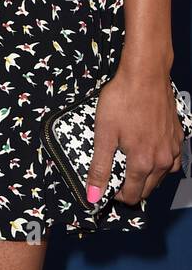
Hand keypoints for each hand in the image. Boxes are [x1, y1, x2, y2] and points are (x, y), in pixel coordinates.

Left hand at [87, 68, 184, 207]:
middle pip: (148, 189)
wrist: (145, 74)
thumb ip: (100, 167)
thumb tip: (93, 194)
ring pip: (161, 176)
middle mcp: (162, 160)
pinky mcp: (177, 136)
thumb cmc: (123, 98)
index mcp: (142, 162)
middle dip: (132, 186)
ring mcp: (172, 148)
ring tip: (130, 160)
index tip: (107, 185)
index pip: (132, 195)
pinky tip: (150, 151)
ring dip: (147, 175)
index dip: (117, 194)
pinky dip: (161, 162)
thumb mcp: (103, 133)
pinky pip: (172, 160)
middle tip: (116, 171)